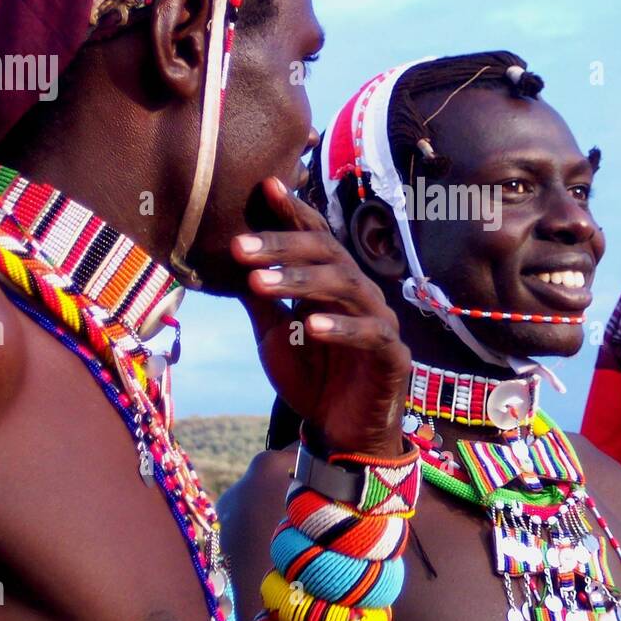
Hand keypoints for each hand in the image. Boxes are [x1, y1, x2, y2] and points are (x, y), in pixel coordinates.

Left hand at [233, 177, 409, 457]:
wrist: (340, 432)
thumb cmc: (311, 379)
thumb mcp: (274, 336)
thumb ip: (261, 301)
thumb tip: (228, 263)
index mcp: (330, 284)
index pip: (313, 237)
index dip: (293, 212)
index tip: (265, 187)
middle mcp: (357, 293)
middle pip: (326, 253)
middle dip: (281, 246)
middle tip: (239, 246)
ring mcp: (378, 320)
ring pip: (345, 285)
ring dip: (301, 280)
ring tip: (260, 282)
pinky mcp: (391, 354)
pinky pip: (370, 333)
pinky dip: (341, 327)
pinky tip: (311, 325)